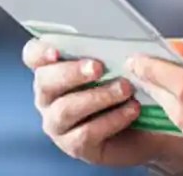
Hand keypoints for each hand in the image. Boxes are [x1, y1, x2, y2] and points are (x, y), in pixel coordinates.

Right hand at [23, 38, 182, 169]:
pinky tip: (131, 110)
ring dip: (97, 96)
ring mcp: (58, 123)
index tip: (56, 51)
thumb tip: (119, 35)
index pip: (33, 55)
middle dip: (72, 73)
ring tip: (125, 89)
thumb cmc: (129, 84)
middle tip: (99, 67)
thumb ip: (112, 47)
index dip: (40, 52)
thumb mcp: (121, 60)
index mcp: (53, 68)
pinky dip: (111, 119)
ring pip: (65, 109)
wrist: (149, 126)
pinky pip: (86, 133)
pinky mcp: (74, 145)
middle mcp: (49, 96)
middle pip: (45, 81)